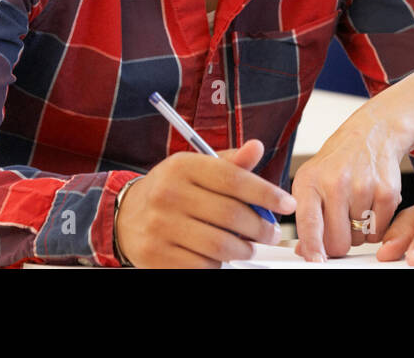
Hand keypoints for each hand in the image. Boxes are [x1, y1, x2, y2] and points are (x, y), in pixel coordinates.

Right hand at [113, 139, 294, 267]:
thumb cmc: (171, 189)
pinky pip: (203, 266)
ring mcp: (161, 227)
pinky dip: (219, 264)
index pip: (234, 179)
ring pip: (220, 245)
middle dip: (261, 228)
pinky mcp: (157, 256)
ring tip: (247, 246)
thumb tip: (257, 147)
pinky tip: (220, 256)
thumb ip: (230, 163)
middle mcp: (169, 194)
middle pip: (231, 215)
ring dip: (244, 249)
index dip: (266, 193)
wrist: (125, 214)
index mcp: (182, 167)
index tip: (287, 204)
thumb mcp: (196, 168)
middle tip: (272, 233)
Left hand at [291, 103, 408, 260]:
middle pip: (338, 242)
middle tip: (339, 223)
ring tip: (355, 205)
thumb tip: (304, 251)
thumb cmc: (338, 161)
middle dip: (339, 242)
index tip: (315, 262)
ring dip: (357, 232)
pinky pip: (379, 233)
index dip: (312, 247)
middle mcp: (335, 183)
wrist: (372, 133)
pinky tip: (370, 203)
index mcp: (310, 181)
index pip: (309, 223)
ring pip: (359, 240)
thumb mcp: (312, 179)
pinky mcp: (387, 192)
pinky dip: (375, 226)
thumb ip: (306, 216)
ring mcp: (363, 187)